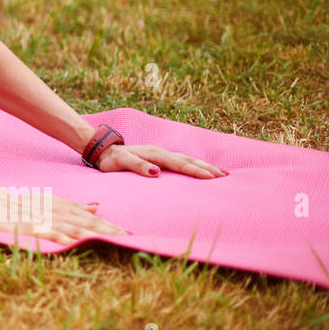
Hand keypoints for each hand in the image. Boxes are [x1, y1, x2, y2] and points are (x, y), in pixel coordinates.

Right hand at [0, 193, 126, 245]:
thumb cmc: (24, 204)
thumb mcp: (52, 202)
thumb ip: (75, 206)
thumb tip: (97, 206)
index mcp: (64, 207)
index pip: (91, 217)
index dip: (109, 224)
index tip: (128, 232)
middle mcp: (58, 212)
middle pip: (87, 222)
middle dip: (109, 229)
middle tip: (130, 237)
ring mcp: (45, 219)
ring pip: (74, 228)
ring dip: (94, 234)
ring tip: (112, 240)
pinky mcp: (31, 227)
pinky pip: (50, 233)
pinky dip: (64, 238)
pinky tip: (75, 244)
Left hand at [94, 143, 226, 178]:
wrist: (103, 152)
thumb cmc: (111, 160)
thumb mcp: (121, 162)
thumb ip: (137, 166)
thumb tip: (157, 172)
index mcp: (155, 154)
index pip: (179, 164)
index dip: (196, 171)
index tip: (211, 178)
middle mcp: (161, 152)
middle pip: (188, 160)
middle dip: (207, 168)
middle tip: (225, 176)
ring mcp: (161, 154)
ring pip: (187, 159)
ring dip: (204, 166)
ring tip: (221, 173)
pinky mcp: (160, 158)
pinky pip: (181, 162)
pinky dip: (194, 165)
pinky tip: (201, 170)